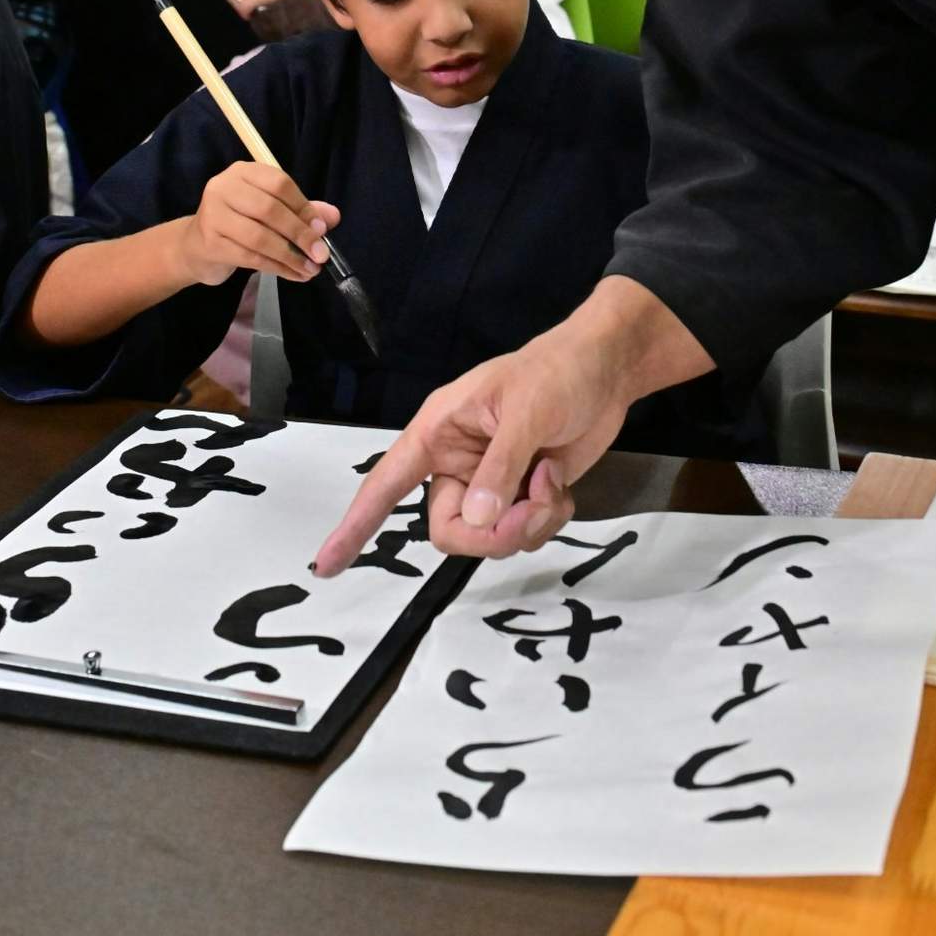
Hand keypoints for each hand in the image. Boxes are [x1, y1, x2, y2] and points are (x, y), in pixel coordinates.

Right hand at [175, 162, 339, 286]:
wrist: (195, 246)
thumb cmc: (239, 223)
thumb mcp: (270, 211)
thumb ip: (301, 211)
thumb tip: (333, 216)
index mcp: (243, 172)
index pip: (279, 183)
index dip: (304, 207)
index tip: (323, 228)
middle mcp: (224, 187)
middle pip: (269, 209)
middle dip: (300, 234)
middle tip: (321, 254)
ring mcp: (213, 214)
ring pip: (259, 236)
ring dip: (290, 256)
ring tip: (310, 269)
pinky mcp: (209, 243)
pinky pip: (250, 257)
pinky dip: (276, 267)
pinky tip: (293, 274)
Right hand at [312, 279, 713, 572]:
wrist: (609, 370)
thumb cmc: (558, 371)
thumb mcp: (526, 411)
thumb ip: (500, 467)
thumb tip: (477, 521)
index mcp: (439, 432)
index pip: (386, 482)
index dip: (355, 525)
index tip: (326, 565)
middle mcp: (457, 462)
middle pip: (451, 530)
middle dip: (493, 534)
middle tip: (532, 510)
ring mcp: (491, 482)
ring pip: (490, 537)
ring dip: (527, 523)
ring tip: (553, 484)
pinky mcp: (523, 494)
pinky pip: (521, 532)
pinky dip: (546, 519)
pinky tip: (560, 486)